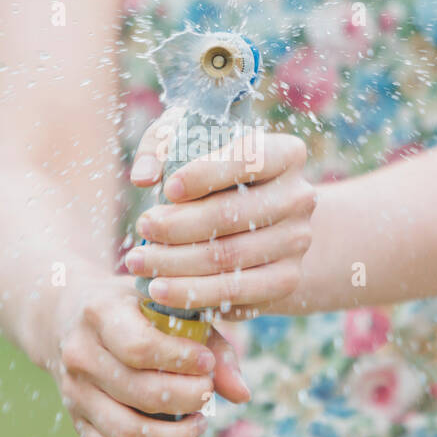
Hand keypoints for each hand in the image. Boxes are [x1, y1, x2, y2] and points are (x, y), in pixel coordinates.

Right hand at [52, 274, 249, 436]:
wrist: (68, 316)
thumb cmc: (134, 310)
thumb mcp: (168, 309)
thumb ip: (211, 344)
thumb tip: (242, 393)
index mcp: (101, 314)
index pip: (140, 348)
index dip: (180, 361)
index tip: (206, 364)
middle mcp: (80, 354)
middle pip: (140, 393)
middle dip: (187, 398)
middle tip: (206, 392)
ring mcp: (74, 392)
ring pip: (126, 432)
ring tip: (197, 423)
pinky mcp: (77, 422)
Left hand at [124, 122, 315, 318]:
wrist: (263, 224)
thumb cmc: (216, 175)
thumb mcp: (191, 142)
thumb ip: (161, 147)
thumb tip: (144, 177)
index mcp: (286, 153)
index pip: (249, 158)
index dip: (205, 174)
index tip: (167, 189)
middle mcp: (299, 197)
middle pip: (231, 213)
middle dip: (177, 224)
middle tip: (142, 227)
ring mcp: (296, 241)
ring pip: (228, 257)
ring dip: (174, 263)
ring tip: (138, 263)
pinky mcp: (286, 280)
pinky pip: (235, 293)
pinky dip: (192, 293)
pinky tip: (159, 290)